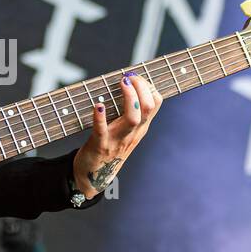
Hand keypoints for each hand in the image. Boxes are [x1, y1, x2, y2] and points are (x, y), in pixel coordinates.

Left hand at [73, 72, 162, 198]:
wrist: (94, 176)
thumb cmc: (109, 146)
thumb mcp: (126, 130)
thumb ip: (129, 110)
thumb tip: (126, 82)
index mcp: (140, 127)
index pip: (156, 102)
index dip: (148, 85)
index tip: (136, 75)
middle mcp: (133, 133)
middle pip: (148, 108)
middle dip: (141, 87)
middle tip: (129, 77)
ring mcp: (118, 140)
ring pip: (132, 118)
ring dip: (129, 97)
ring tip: (122, 82)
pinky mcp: (99, 145)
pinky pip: (101, 130)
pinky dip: (100, 117)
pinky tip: (98, 105)